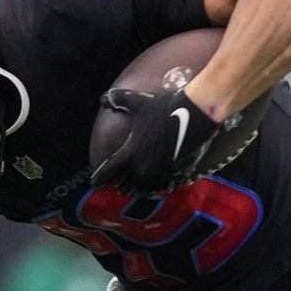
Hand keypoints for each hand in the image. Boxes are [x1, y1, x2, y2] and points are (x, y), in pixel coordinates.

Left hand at [91, 88, 218, 194]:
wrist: (195, 116)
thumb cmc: (164, 108)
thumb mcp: (137, 101)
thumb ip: (116, 99)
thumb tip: (103, 99)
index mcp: (130, 154)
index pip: (109, 173)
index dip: (100, 178)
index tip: (95, 182)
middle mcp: (144, 169)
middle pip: (126, 186)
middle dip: (120, 185)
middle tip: (117, 183)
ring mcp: (161, 174)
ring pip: (145, 191)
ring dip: (139, 189)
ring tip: (137, 187)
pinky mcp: (177, 174)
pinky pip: (164, 188)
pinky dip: (159, 187)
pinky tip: (160, 184)